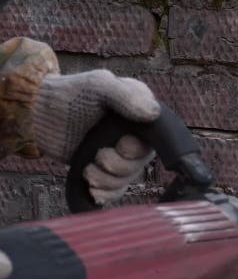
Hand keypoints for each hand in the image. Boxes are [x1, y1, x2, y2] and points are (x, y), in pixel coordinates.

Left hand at [32, 70, 160, 203]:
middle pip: (140, 163)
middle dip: (118, 166)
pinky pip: (115, 191)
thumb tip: (153, 113)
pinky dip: (104, 193)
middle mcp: (134, 135)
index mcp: (140, 114)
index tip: (120, 144)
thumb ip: (126, 95)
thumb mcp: (99, 85)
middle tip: (99, 156)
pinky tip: (92, 188)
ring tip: (87, 169)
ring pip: (127, 179)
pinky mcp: (102, 170)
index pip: (156, 141)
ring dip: (106, 180)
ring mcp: (118, 154)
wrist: (39, 113)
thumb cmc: (70, 94)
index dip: (137, 149)